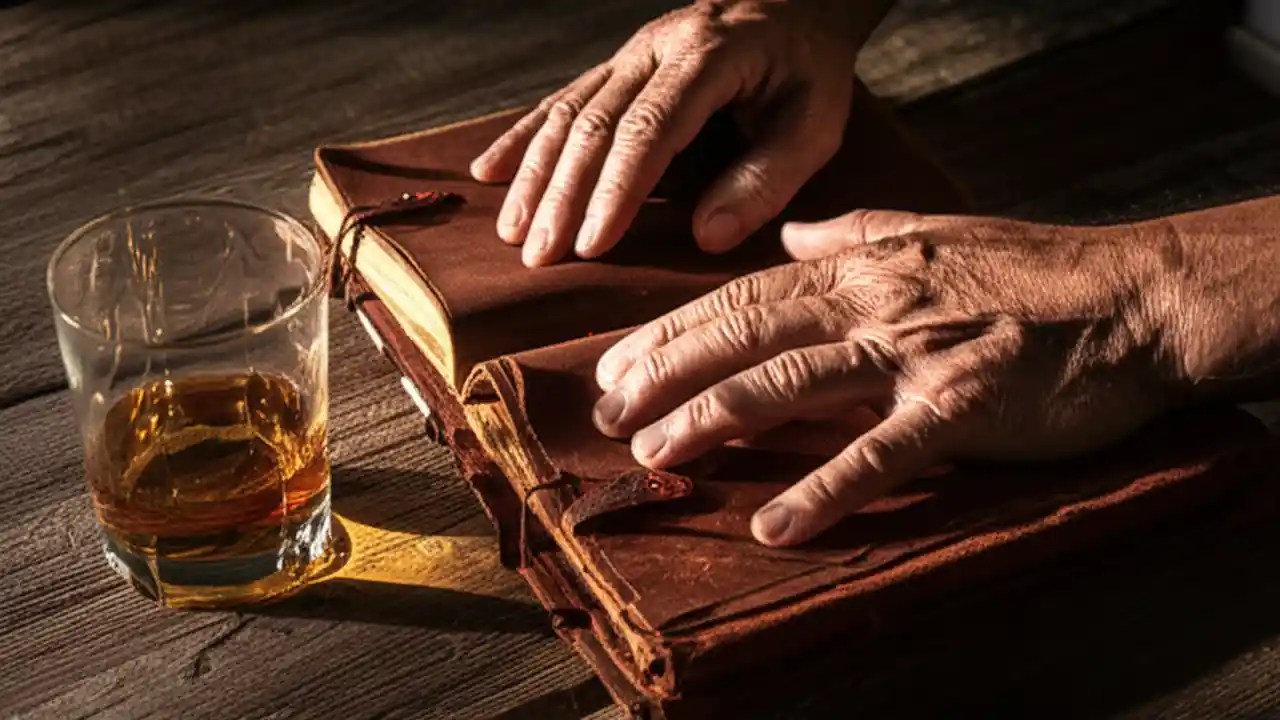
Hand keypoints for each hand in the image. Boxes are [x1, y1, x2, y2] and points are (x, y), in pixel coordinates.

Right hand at [469, 0, 891, 266]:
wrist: (796, 6)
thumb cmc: (808, 71)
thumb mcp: (815, 124)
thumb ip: (768, 179)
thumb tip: (707, 236)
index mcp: (709, 55)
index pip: (651, 129)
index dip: (616, 190)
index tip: (593, 245)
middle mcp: (657, 46)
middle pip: (594, 123)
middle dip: (562, 195)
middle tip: (539, 257)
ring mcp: (630, 51)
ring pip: (567, 112)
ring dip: (535, 175)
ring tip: (513, 233)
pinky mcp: (615, 64)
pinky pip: (559, 100)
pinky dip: (523, 138)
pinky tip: (490, 172)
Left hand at [589, 209, 1193, 546]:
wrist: (1137, 298)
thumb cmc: (1038, 270)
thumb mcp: (935, 229)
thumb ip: (853, 231)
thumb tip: (788, 236)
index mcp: (861, 268)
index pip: (741, 296)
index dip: (671, 332)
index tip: (616, 364)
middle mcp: (874, 304)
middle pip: (744, 334)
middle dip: (665, 372)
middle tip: (605, 413)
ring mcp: (915, 355)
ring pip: (789, 381)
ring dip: (712, 418)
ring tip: (653, 453)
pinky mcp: (962, 409)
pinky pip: (879, 452)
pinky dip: (823, 488)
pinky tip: (775, 524)